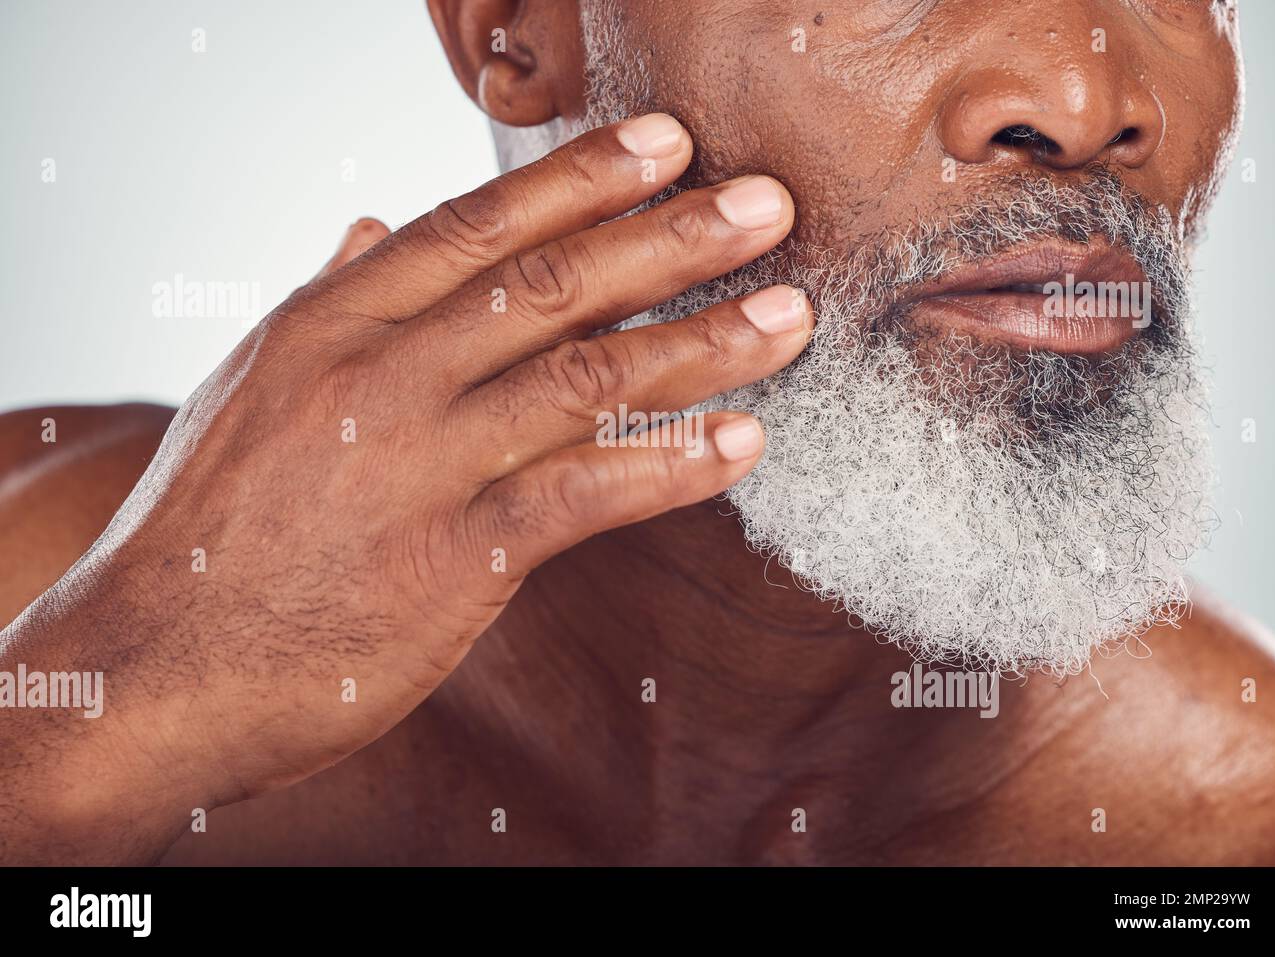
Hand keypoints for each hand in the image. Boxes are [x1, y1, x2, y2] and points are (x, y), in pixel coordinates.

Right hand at [0, 113, 811, 860]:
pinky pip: (581, 495)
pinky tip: (739, 444)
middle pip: (551, 283)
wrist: (149, 667)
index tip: (667, 144)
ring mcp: (415, 462)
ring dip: (701, 341)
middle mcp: (379, 373)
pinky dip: (667, 467)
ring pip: (584, 377)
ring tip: (790, 315)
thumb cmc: (206, 528)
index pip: (478, 226)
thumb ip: (330, 301)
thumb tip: (372, 228)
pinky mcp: (449, 558)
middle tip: (766, 205)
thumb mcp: (250, 387)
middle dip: (670, 238)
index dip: (581, 179)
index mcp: (332, 323)